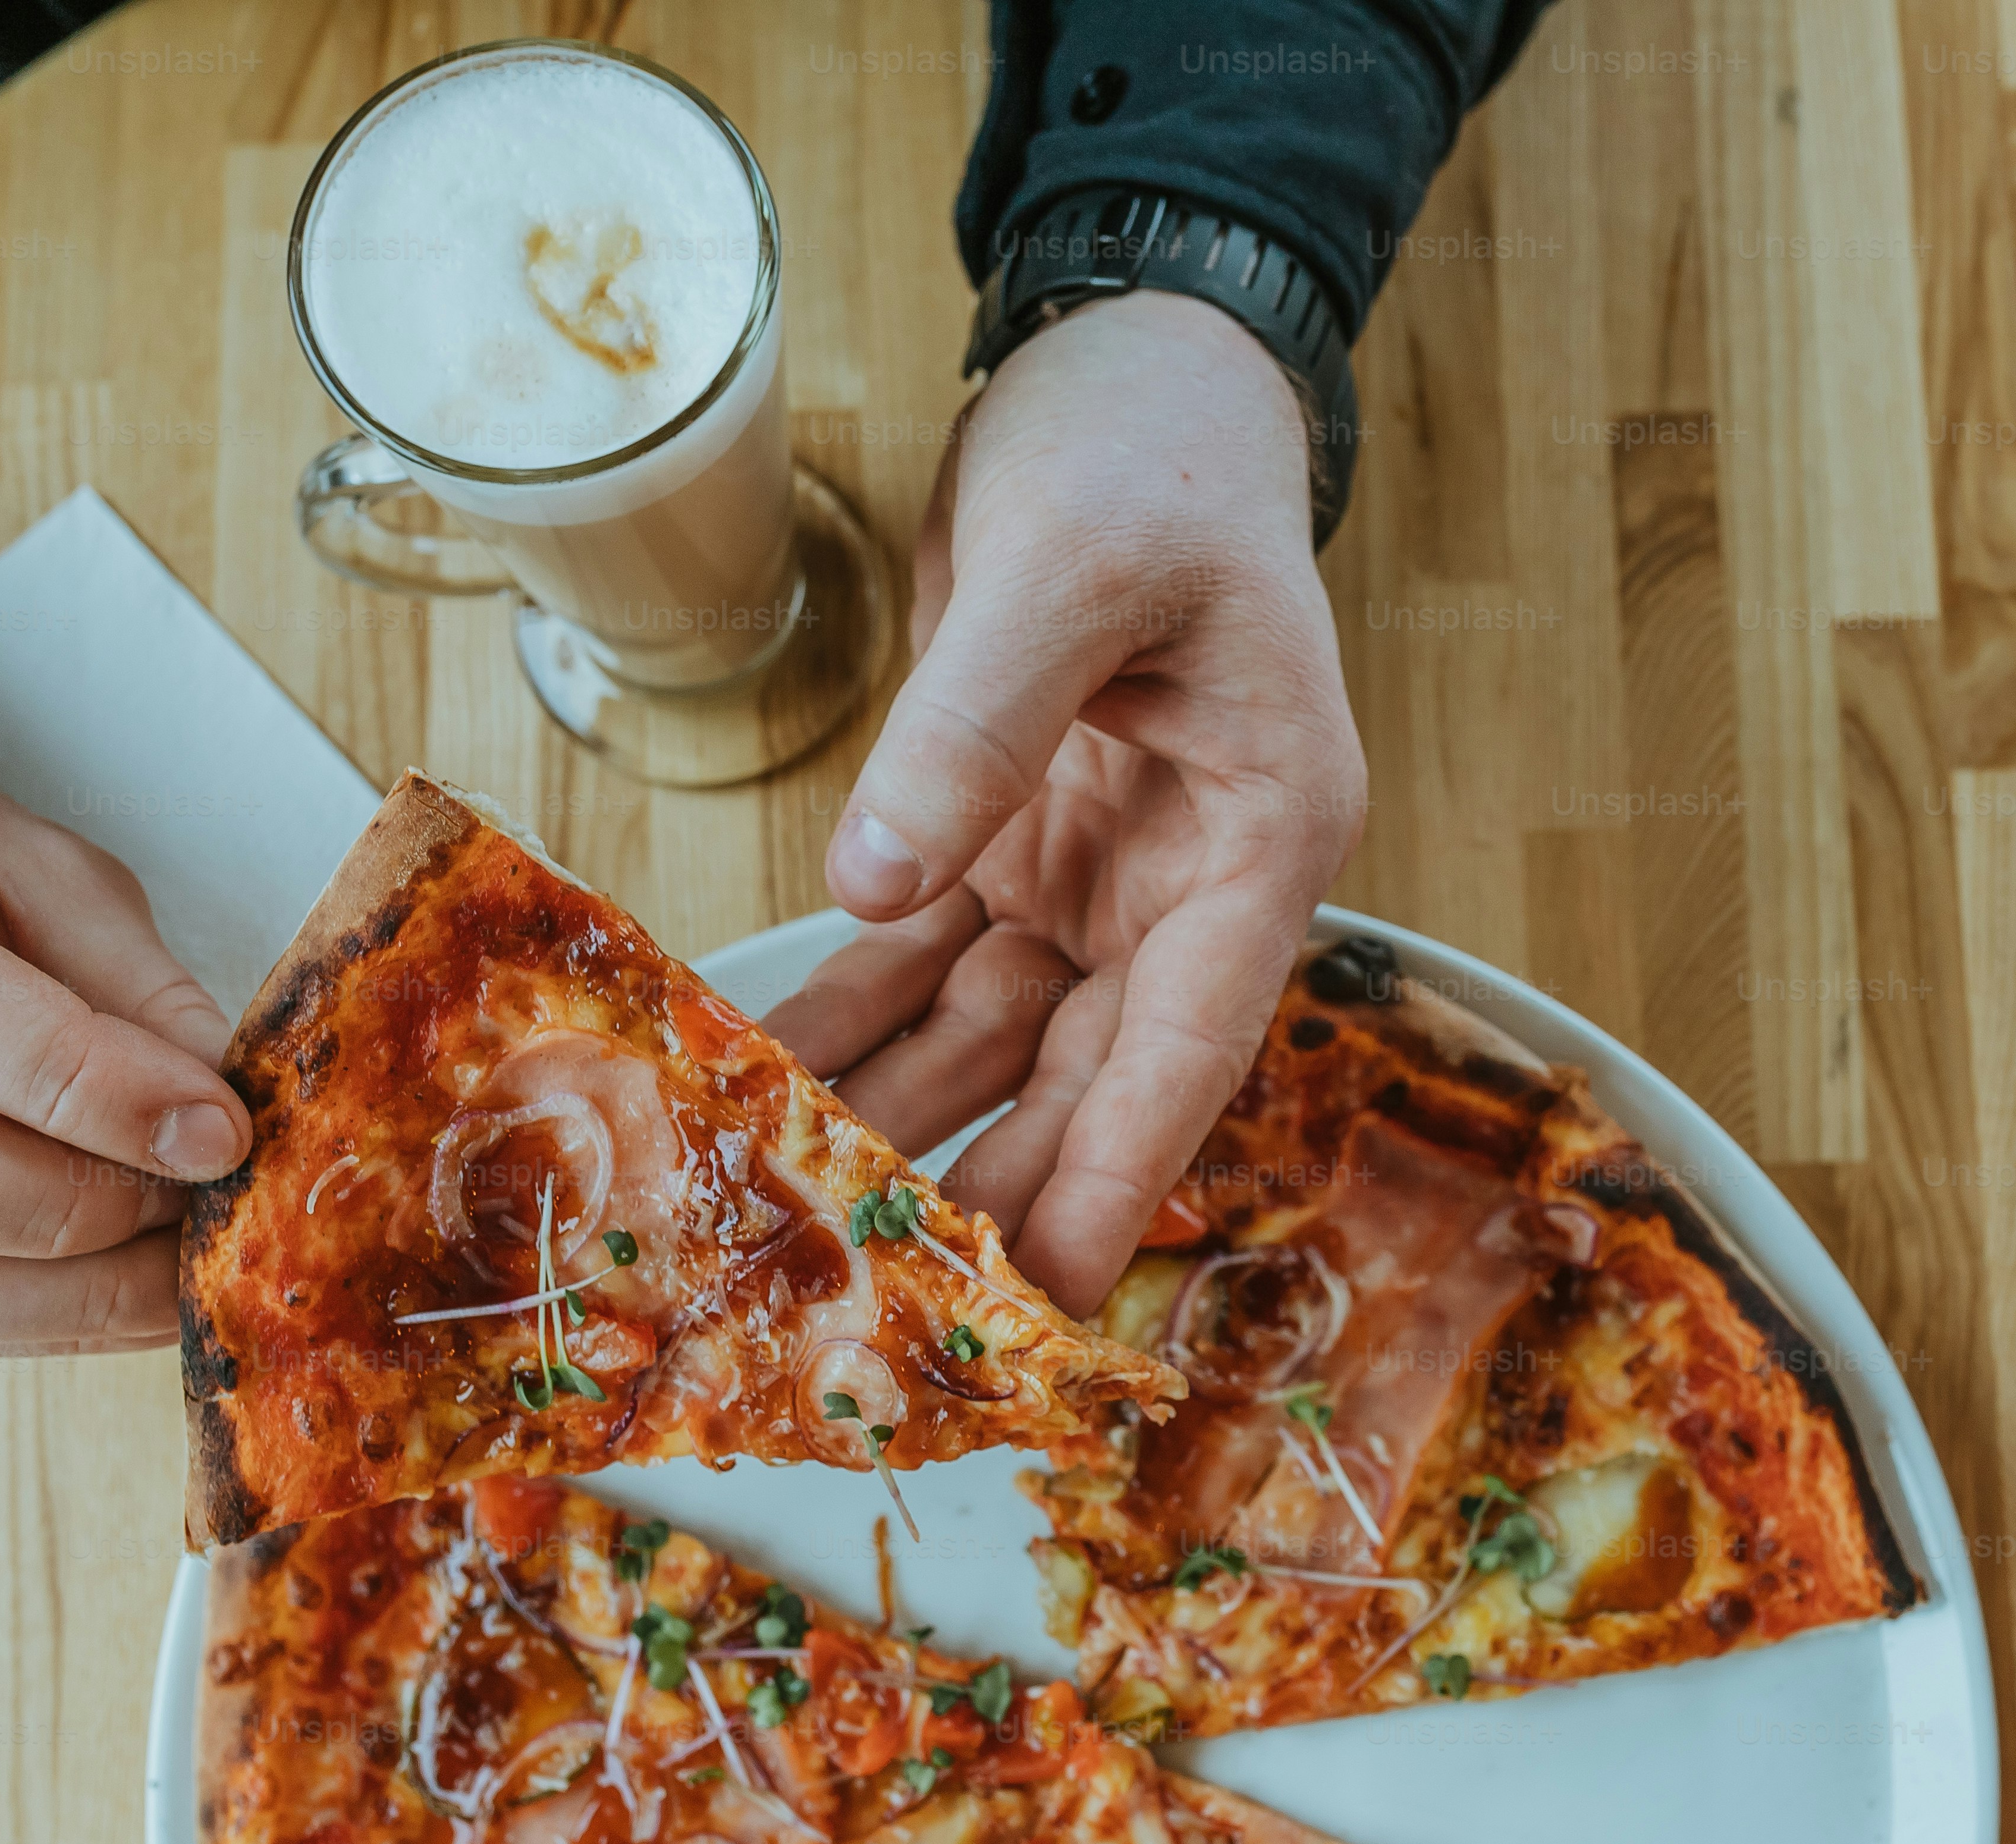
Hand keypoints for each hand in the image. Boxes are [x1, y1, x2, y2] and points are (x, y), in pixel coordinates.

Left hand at [766, 290, 1365, 1314]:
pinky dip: (843, 1018)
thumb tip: (881, 876)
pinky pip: (915, 964)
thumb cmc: (1153, 455)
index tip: (1049, 1286)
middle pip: (1082, 1071)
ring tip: (790, 1217)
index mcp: (1260, 838)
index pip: (1189, 1040)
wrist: (1133, 372)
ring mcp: (1093, 874)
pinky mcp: (1004, 842)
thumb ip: (981, 724)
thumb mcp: (1075, 568)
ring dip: (895, 1118)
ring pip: (988, 1040)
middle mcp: (1184, 882)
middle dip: (989, 1184)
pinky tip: (755, 1079)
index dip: (1117, 1171)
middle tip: (892, 1300)